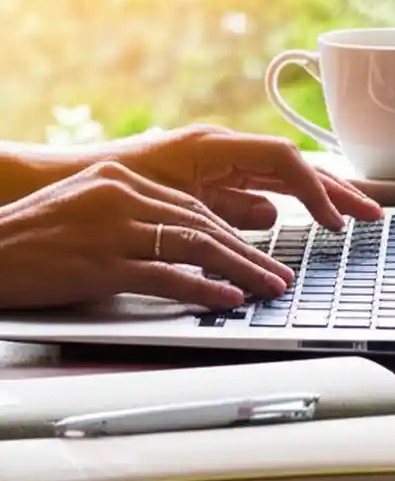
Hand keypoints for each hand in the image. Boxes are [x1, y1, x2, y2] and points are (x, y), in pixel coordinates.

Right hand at [0, 162, 294, 310]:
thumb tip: (185, 242)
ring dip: (242, 270)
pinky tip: (230, 298)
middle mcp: (121, 197)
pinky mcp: (102, 263)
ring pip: (197, 247)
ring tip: (269, 287)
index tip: (259, 253)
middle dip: (249, 253)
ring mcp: (113, 229)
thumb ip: (133, 218)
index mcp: (120, 181)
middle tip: (278, 274)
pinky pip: (168, 275)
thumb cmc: (29, 242)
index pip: (193, 207)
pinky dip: (205, 288)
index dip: (233, 232)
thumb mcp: (86, 213)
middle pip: (204, 224)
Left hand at [98, 125, 380, 229]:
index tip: (334, 223)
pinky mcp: (212, 183)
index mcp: (215, 147)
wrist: (70, 184)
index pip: (284, 161)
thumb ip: (225, 212)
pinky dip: (287, 207)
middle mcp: (223, 151)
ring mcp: (220, 166)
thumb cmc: (113, 188)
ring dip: (318, 199)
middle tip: (372, 215)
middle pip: (295, 168)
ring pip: (283, 180)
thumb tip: (269, 217)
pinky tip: (304, 224)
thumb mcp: (173, 204)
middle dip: (336, 191)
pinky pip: (260, 193)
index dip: (316, 192)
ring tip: (350, 218)